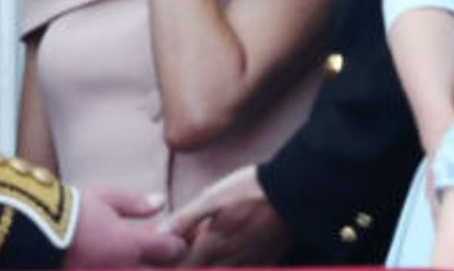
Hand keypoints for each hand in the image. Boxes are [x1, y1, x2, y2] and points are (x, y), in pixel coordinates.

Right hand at [64, 189, 186, 267]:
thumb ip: (133, 203)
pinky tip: (113, 264)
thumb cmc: (64, 211)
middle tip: (162, 255)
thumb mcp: (102, 199)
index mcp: (130, 246)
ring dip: (142, 268)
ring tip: (133, 259)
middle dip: (168, 266)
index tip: (175, 239)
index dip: (178, 244)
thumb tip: (160, 201)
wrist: (27, 232)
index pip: (171, 251)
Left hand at [163, 165, 288, 265]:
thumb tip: (159, 234)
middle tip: (183, 255)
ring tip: (206, 254)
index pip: (183, 269)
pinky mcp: (266, 263)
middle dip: (189, 267)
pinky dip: (231, 267)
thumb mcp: (211, 197)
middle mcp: (229, 262)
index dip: (171, 265)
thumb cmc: (250, 190)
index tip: (164, 258)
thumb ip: (185, 219)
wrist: (293, 192)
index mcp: (212, 246)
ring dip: (210, 266)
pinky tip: (229, 257)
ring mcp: (249, 265)